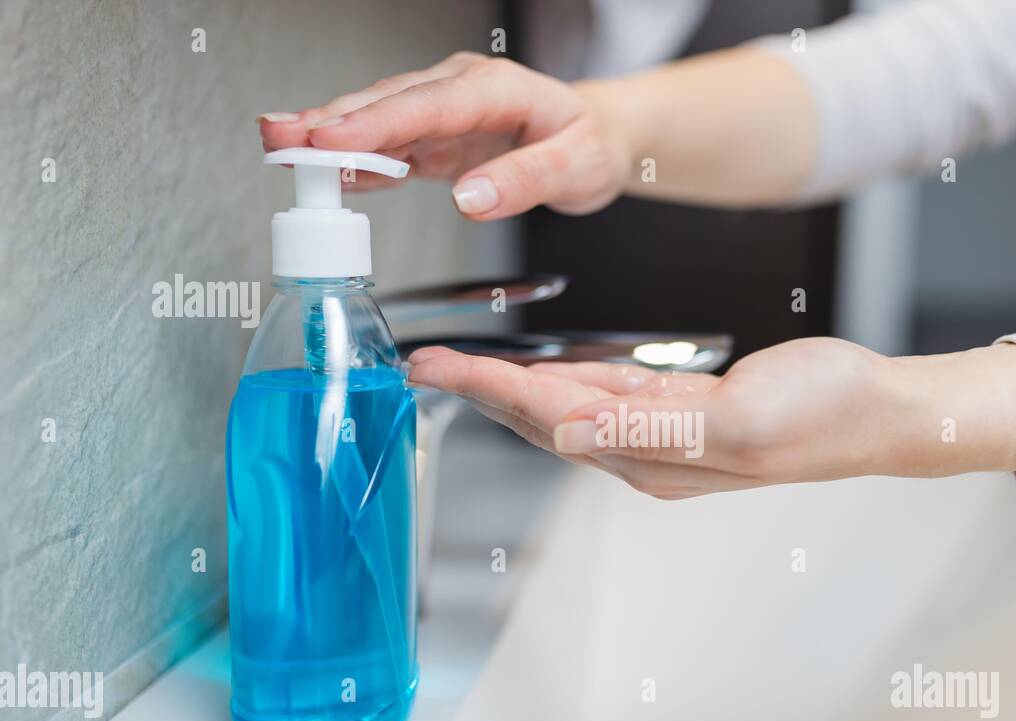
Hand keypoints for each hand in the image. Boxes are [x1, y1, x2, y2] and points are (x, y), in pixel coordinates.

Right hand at [258, 52, 629, 219]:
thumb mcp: (576, 168)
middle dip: (329, 121)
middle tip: (278, 138)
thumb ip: (522, 182)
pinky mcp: (435, 137)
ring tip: (279, 148)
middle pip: (387, 105)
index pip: (425, 105)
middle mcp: (460, 90)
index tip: (331, 140)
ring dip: (328, 135)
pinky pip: (388, 144)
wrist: (599, 137)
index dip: (374, 123)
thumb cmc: (590, 145)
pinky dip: (353, 158)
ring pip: (378, 120)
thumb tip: (469, 199)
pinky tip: (324, 172)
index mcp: (494, 89)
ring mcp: (443, 112)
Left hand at [406, 338, 1015, 498]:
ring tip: (464, 368)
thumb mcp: (743, 422)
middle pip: (544, 419)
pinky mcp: (684, 409)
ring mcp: (665, 432)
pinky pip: (608, 395)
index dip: (488, 391)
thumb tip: (577, 435)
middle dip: (480, 392)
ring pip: (569, 408)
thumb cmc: (826, 417)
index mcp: (654, 456)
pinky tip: (545, 372)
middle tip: (422, 365)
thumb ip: (656, 429)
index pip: (551, 419)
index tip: (435, 368)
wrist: (879, 412)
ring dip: (513, 388)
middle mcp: (648, 451)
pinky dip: (566, 381)